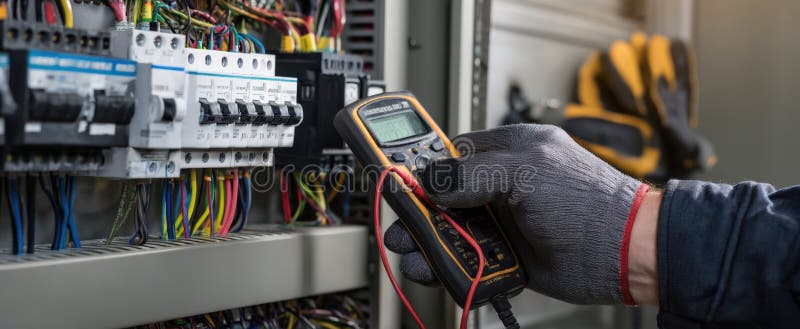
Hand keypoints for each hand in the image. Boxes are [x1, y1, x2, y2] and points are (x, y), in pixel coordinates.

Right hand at [384, 124, 647, 304]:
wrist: (626, 254)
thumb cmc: (590, 202)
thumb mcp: (527, 172)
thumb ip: (474, 173)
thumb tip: (432, 180)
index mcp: (508, 151)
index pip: (451, 154)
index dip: (422, 169)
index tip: (397, 182)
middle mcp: (503, 186)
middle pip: (444, 198)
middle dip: (419, 215)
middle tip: (402, 229)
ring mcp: (506, 221)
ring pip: (453, 232)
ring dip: (431, 246)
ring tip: (416, 257)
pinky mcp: (509, 255)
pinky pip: (471, 261)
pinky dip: (454, 270)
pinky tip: (442, 273)